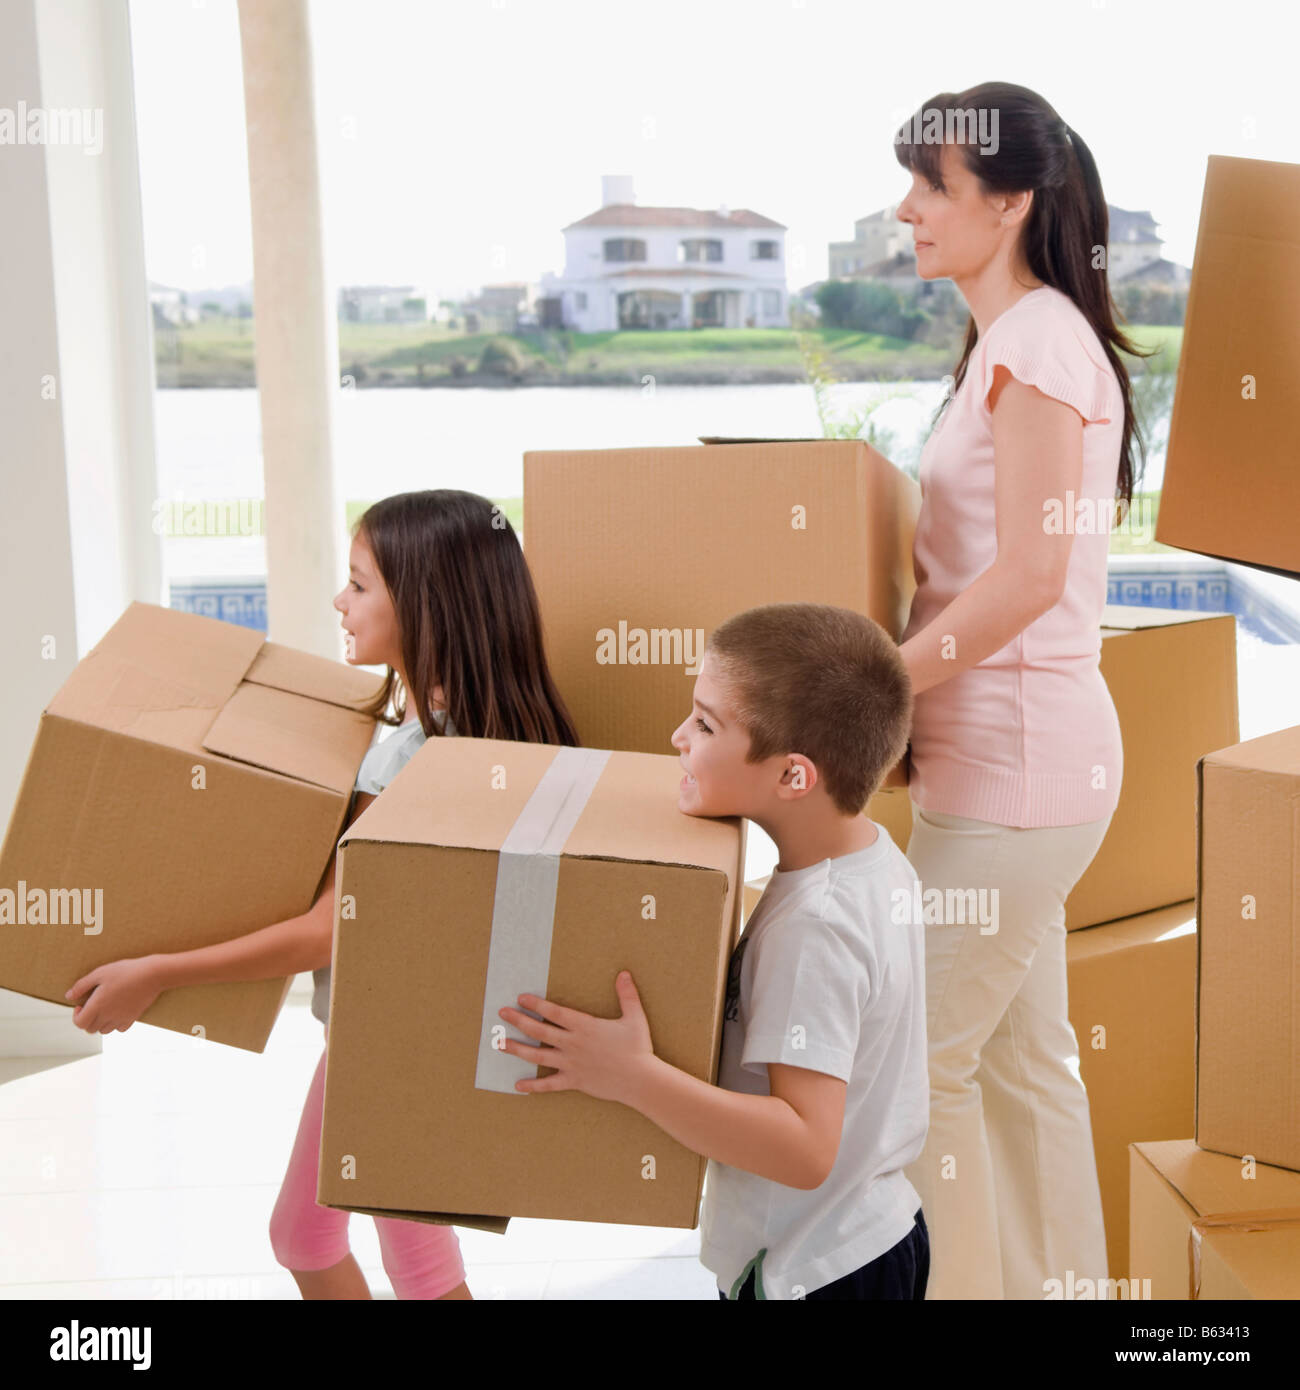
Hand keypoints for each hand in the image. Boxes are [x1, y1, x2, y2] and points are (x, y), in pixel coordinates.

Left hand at [65, 957, 163, 1033]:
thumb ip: (82, 985)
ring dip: (100, 1022)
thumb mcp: (100, 973)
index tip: (80, 1005)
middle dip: (87, 1019)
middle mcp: (108, 1016)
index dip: (76, 1016)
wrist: (153, 974)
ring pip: (104, 1030)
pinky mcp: (133, 1018)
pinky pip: (120, 1028)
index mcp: (98, 1005)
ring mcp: (122, 1018)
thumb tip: (69, 996)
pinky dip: (116, 1023)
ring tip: (105, 1007)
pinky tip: (118, 1010)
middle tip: (93, 1004)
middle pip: (90, 1029)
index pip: (79, 1023)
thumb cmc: (126, 971)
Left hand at [498, 971, 655, 1103]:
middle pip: (539, 1031)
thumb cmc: (637, 1048)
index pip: (554, 1012)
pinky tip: (518, 1085)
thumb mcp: (634, 1017)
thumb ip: (627, 995)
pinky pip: (549, 1085)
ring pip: (537, 1055)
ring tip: (499, 1044)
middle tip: (501, 1013)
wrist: (640, 1080)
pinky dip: (533, 1086)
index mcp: (584, 1026)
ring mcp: (571, 1064)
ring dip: (517, 1049)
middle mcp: (573, 1044)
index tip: (521, 998)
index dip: (536, 1004)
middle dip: (518, 1021)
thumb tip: (624, 973)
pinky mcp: (573, 1082)